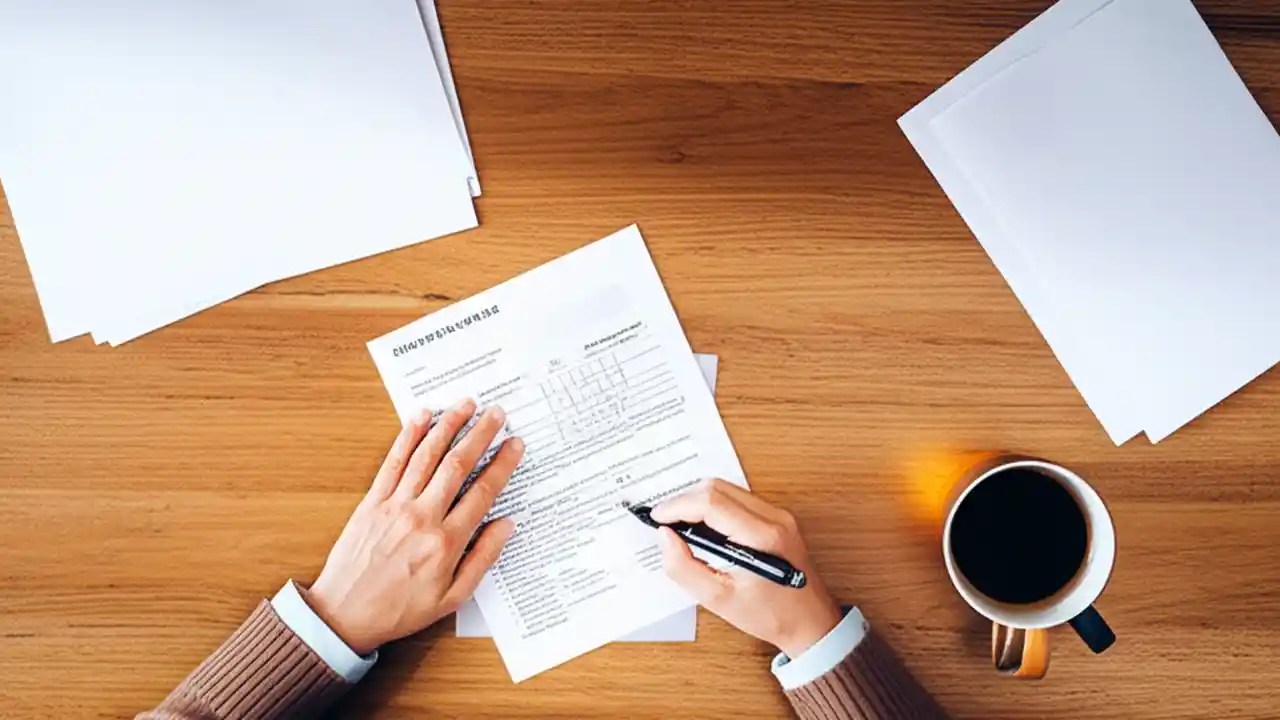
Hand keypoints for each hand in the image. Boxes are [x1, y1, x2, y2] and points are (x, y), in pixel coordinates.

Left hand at [304, 398, 524, 654]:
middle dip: (480, 435)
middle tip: (496, 413)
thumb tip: (506, 524)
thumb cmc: (400, 610)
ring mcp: (394, 506)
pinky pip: (393, 462)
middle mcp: (422, 517)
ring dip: (449, 426)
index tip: (514, 445)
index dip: (502, 464)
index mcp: (446, 542)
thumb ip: (483, 558)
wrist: (344, 614)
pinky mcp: (372, 502)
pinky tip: (422, 416)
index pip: (482, 492)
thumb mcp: (453, 597)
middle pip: (457, 465)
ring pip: (427, 456)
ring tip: (466, 405)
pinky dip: (409, 436)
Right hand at [653, 479, 842, 658]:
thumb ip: (684, 567)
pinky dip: (714, 506)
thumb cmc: (770, 615)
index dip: (677, 506)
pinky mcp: (778, 518)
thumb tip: (664, 538)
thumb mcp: (718, 600)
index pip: (710, 503)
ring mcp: (778, 515)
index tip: (657, 518)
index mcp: (761, 537)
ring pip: (727, 489)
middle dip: (684, 500)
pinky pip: (739, 498)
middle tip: (666, 523)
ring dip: (699, 501)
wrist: (810, 622)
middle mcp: (774, 519)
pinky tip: (704, 528)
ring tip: (681, 526)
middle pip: (717, 488)